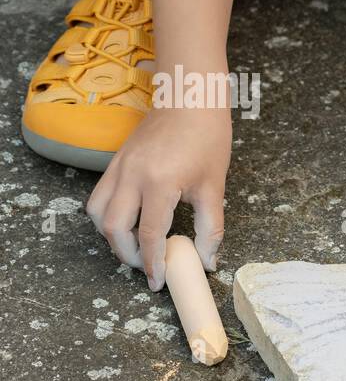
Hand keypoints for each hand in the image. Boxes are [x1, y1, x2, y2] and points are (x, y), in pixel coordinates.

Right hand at [86, 107, 229, 290]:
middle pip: (113, 229)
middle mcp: (131, 176)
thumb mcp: (214, 187)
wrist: (190, 98)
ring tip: (136, 247)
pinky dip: (106, 216)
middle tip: (148, 267)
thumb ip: (210, 227)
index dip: (153, 263)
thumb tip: (206, 260)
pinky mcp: (114, 162)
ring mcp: (118, 168)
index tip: (158, 281)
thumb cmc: (207, 138)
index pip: (148, 234)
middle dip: (128, 255)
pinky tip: (128, 222)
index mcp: (159, 183)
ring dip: (112, 237)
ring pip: (96, 213)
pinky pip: (98, 196)